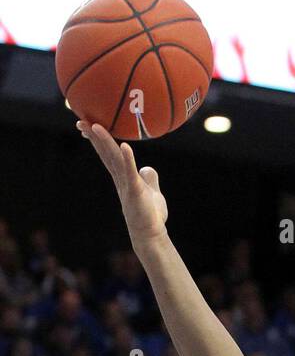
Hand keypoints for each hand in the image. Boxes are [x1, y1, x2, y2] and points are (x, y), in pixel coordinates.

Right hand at [77, 121, 167, 247]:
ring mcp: (127, 185)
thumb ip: (148, 179)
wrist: (151, 234)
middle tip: (80, 121)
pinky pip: (131, 173)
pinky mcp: (136, 192)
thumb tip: (147, 168)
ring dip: (105, 142)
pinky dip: (128, 159)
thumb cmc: (150, 216)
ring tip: (95, 126)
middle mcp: (121, 179)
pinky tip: (124, 146)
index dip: (99, 140)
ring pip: (114, 159)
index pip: (109, 155)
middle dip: (94, 137)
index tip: (89, 126)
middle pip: (106, 153)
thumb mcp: (152, 192)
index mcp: (124, 177)